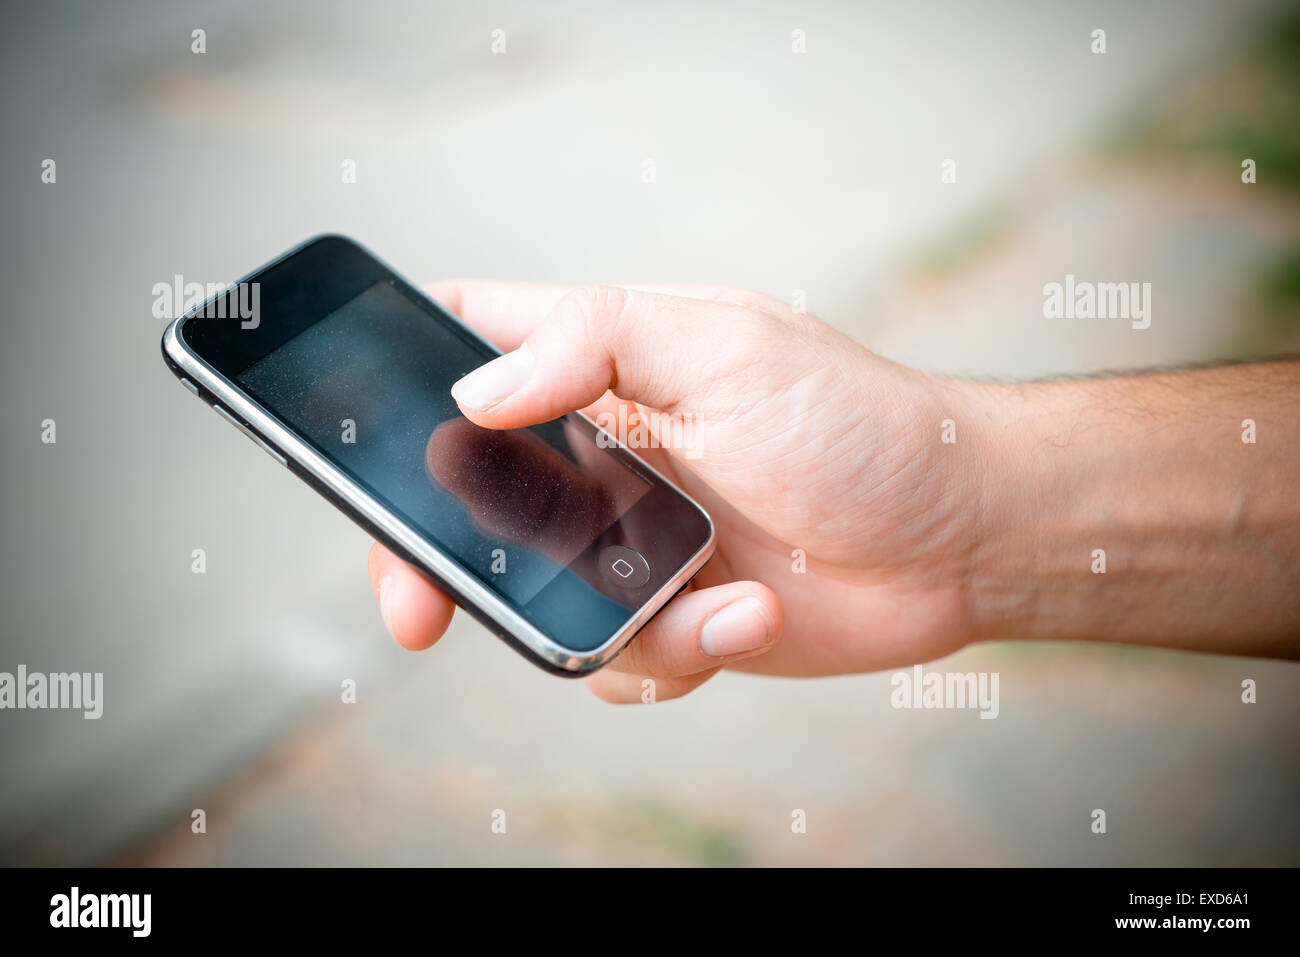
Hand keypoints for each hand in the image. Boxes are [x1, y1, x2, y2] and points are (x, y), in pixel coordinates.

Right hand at [367, 281, 988, 700]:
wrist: (959, 539)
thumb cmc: (861, 424)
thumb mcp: (730, 348)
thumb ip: (596, 341)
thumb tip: (475, 394)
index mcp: (607, 363)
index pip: (471, 343)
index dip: (400, 374)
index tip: (350, 435)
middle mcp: (605, 449)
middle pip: (467, 493)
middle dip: (435, 556)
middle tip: (416, 605)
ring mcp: (632, 534)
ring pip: (537, 597)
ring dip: (609, 619)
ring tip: (720, 595)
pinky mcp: (670, 609)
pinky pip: (618, 656)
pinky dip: (678, 652)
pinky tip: (753, 617)